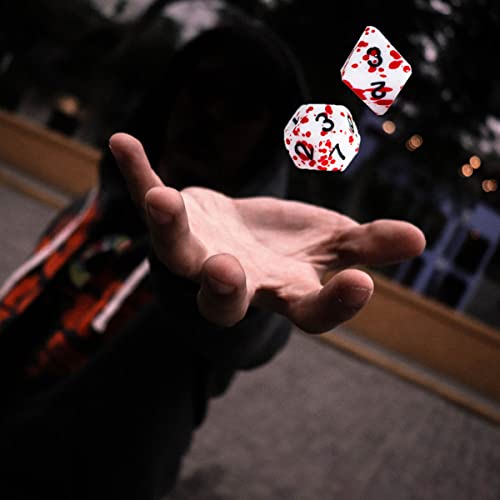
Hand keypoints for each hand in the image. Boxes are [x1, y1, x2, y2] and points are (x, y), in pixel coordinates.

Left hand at [109, 133, 425, 333]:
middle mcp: (236, 283)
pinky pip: (152, 198)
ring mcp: (199, 255)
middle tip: (231, 273)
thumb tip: (420, 239)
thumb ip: (369, 245)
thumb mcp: (330, 244)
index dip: (335, 304)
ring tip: (165, 199)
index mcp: (281, 291)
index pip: (310, 313)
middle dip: (226, 291)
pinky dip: (139, 173)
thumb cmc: (287, 249)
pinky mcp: (177, 222)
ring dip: (169, 228)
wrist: (237, 244)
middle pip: (225, 302)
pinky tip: (123, 142)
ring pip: (178, 255)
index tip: (362, 282)